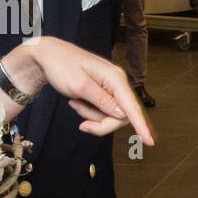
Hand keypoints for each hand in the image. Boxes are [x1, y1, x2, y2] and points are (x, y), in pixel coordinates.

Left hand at [1, 37, 154, 145]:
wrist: (48, 55)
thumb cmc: (61, 66)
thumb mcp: (79, 86)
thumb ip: (102, 101)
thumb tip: (122, 115)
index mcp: (115, 78)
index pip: (132, 107)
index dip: (141, 125)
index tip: (150, 142)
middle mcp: (117, 82)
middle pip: (121, 116)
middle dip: (100, 123)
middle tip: (81, 124)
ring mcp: (111, 87)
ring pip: (110, 115)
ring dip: (91, 116)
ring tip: (74, 102)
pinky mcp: (103, 91)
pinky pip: (102, 110)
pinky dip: (88, 111)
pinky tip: (76, 101)